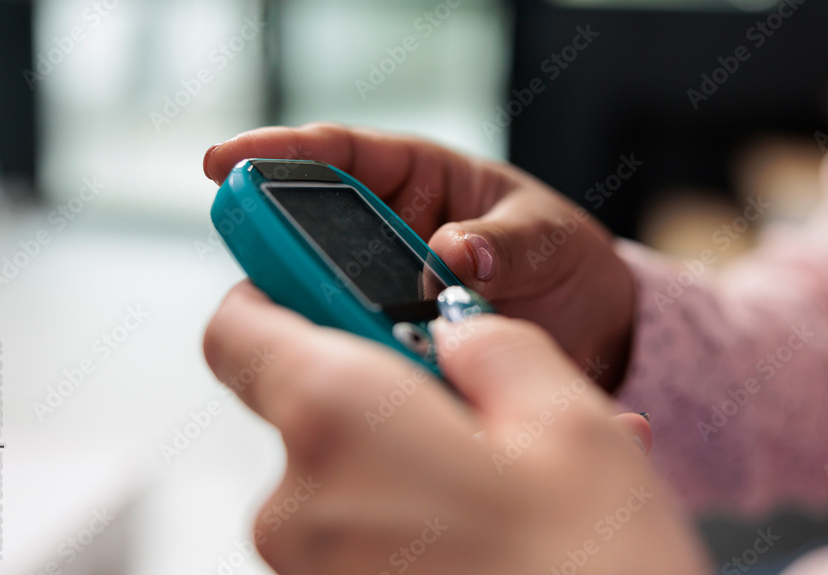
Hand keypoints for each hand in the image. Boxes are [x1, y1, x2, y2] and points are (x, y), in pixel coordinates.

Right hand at [203, 123, 636, 389]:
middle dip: (279, 242)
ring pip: (326, 292)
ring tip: (316, 329)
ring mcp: (388, 289)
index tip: (223, 161)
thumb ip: (506, 242)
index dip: (278, 152)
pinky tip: (355, 374)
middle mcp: (391, 232)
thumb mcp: (548, 236)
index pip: (340, 154)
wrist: (596, 325)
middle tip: (257, 263)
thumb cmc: (566, 257)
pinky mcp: (396, 339)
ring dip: (315, 310)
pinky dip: (353, 358)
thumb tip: (453, 252)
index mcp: (421, 179)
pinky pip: (359, 344)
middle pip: (313, 228)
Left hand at [203, 281, 706, 574]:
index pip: (238, 326)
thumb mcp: (569, 418)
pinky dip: (417, 513)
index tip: (324, 281)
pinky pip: (365, 531)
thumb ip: (492, 343)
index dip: (277, 288)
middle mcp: (296, 505)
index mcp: (336, 421)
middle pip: (310, 400)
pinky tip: (496, 527)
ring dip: (420, 457)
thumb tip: (457, 334)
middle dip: (389, 387)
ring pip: (351, 470)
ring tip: (511, 479)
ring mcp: (311, 571)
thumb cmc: (589, 571)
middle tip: (480, 403)